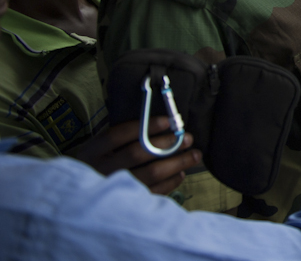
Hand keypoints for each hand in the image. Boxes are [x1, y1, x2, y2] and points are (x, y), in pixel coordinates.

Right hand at [71, 116, 200, 194]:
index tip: (169, 121)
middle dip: (167, 143)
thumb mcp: (98, 151)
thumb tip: (162, 125)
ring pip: (150, 174)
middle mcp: (99, 171)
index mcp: (91, 152)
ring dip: (177, 162)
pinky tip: (180, 173)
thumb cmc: (97, 169)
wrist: (78, 204)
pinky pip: (153, 192)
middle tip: (188, 138)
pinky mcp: (125, 207)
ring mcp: (112, 191)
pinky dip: (171, 182)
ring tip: (194, 155)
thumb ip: (121, 139)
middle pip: (138, 153)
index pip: (119, 134)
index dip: (146, 126)